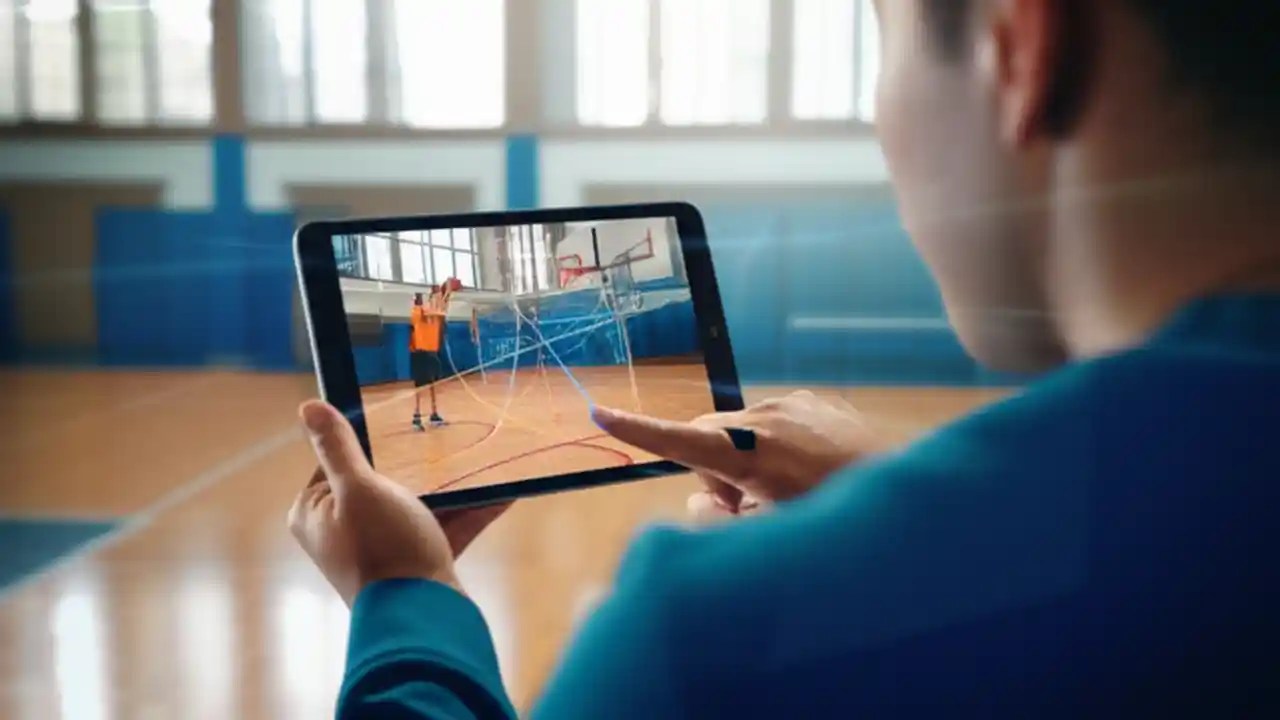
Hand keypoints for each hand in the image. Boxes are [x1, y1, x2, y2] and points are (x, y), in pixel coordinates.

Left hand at [288, 401, 509, 605]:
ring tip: (479, 456)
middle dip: (416, 463)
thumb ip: (337, 448)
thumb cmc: (382, 547)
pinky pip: (443, 527)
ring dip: (450, 486)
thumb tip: (308, 407)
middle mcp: (342, 530)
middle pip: (382, 482)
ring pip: (417, 505)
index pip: (337, 461)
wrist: (422, 617)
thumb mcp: (359, 488)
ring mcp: (381, 548)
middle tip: (446, 433)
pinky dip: (469, 511)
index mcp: (315, 511)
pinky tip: (503, 491)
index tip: (402, 420)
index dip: (368, 441)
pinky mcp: (415, 564)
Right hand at [592, 391, 884, 521]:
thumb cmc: (833, 520)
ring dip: (745, 462)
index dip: (636, 430)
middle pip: (705, 440)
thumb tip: (705, 501)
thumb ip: (719, 522)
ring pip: (739, 433)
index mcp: (747, 453)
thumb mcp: (767, 537)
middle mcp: (763, 419)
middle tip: (744, 510)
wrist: (906, 492)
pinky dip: (774, 448)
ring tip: (787, 493)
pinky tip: (809, 474)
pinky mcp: (812, 402)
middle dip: (711, 473)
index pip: (677, 440)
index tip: (600, 412)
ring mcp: (790, 405)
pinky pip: (773, 423)